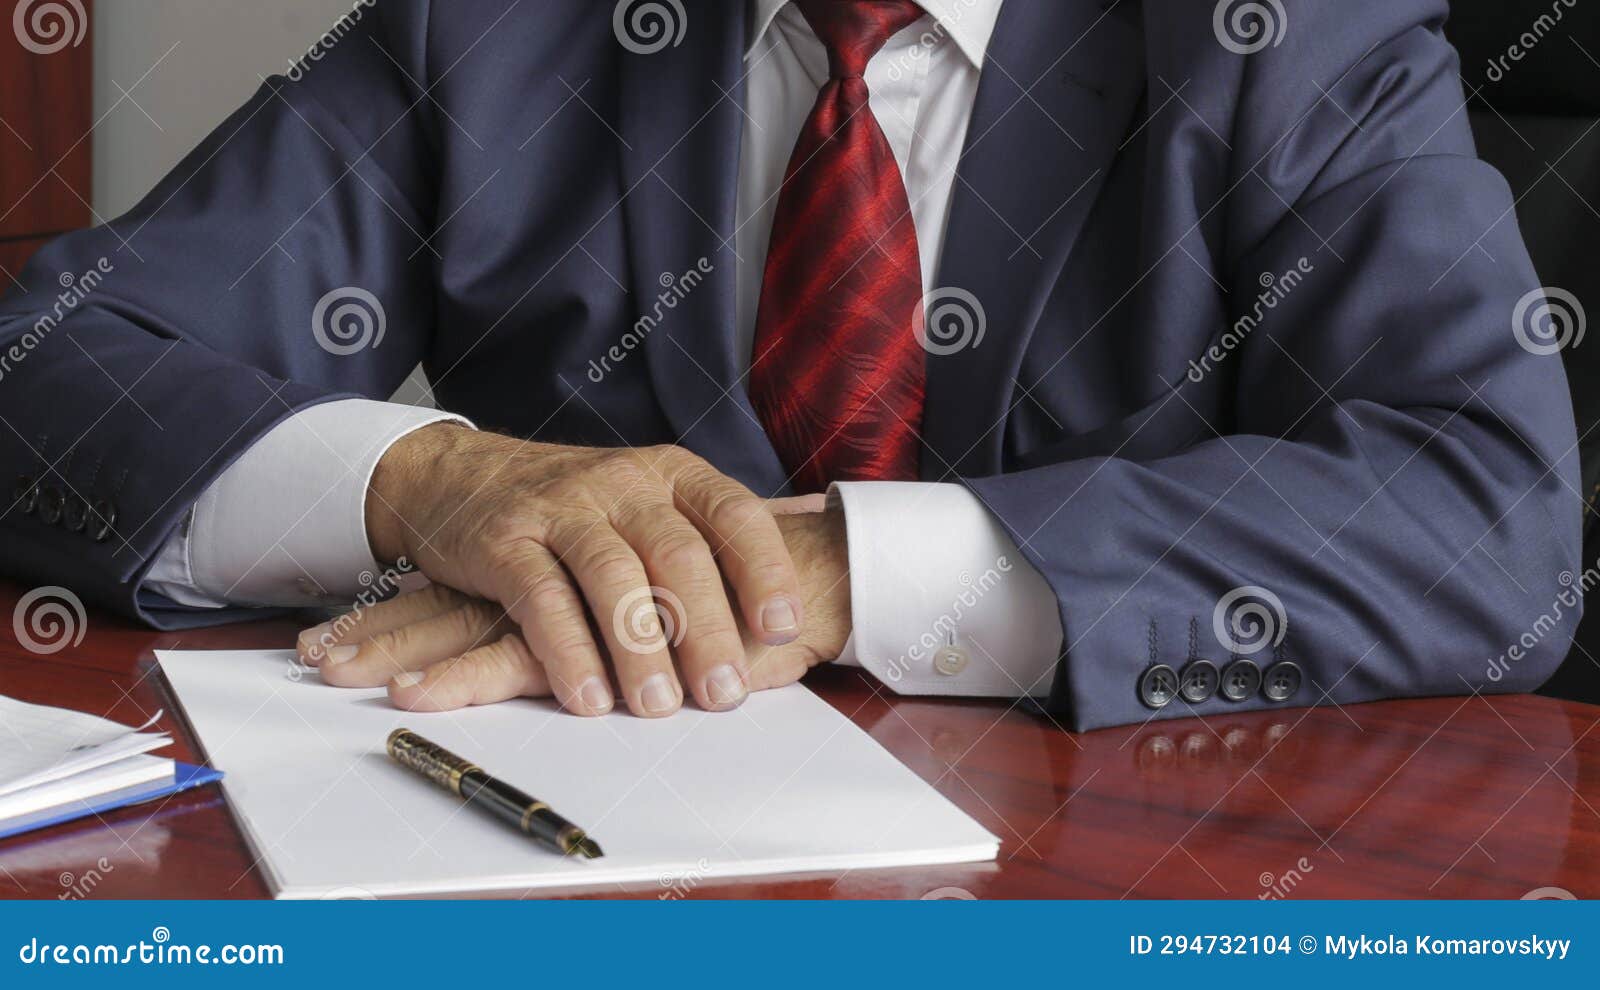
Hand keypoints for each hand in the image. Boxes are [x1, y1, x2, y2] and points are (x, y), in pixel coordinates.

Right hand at [298, 508, 851, 711]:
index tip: (784, 629)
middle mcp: (623, 483)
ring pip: (613, 577)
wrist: (462, 476)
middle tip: (724, 694)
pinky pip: (543, 598)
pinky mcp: (506, 540)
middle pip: (677, 554)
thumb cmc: (580, 513)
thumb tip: (779, 633)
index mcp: (672, 474)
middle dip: (707, 629)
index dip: (765, 570)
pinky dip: (569, 653)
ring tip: (660, 708)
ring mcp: (562, 508)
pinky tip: (590, 698)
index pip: (735, 514)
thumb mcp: (646, 509)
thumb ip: (701, 555)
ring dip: (640, 649)